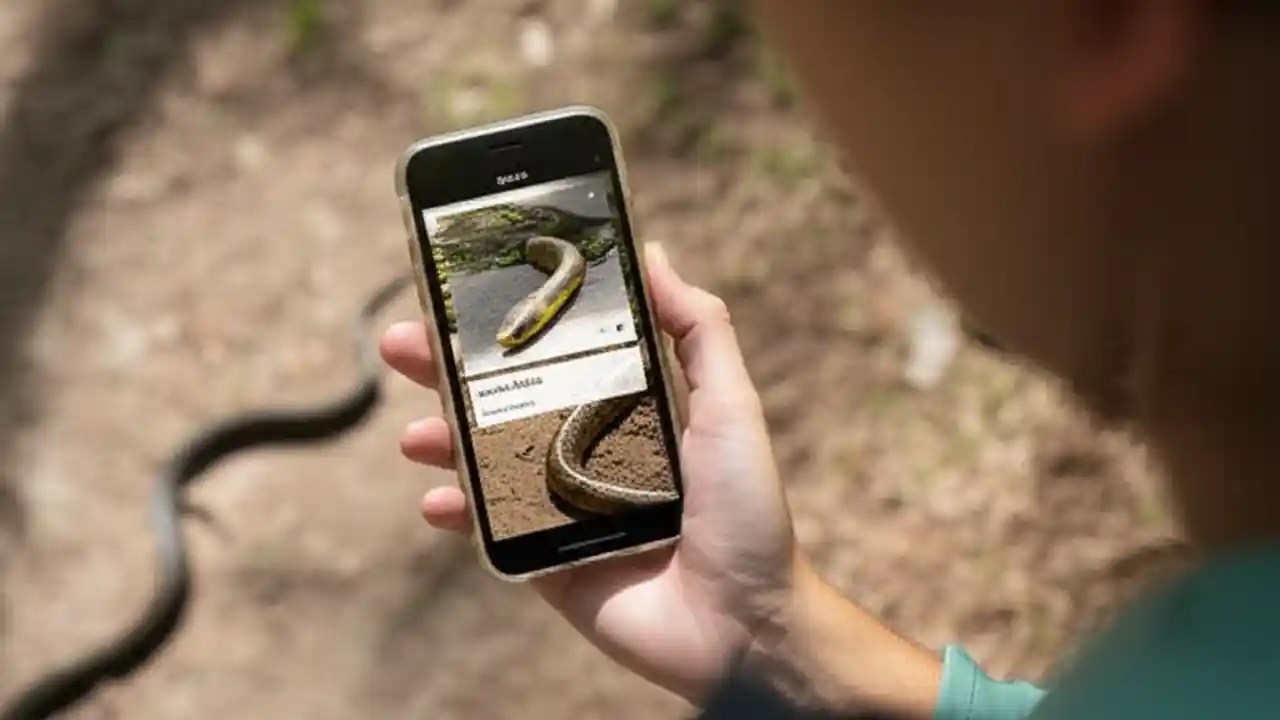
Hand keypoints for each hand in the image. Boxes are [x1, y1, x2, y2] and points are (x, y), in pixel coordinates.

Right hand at [380, 243, 798, 701]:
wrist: (743, 623)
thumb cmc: (746, 509)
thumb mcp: (729, 405)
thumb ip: (698, 330)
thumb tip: (655, 253)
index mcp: (623, 409)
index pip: (553, 355)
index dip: (507, 326)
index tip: (464, 291)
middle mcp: (584, 450)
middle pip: (502, 399)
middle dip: (448, 370)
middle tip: (404, 342)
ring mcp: (560, 505)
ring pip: (482, 460)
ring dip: (440, 438)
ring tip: (415, 433)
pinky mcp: (544, 558)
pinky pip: (487, 527)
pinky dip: (455, 511)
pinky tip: (438, 498)